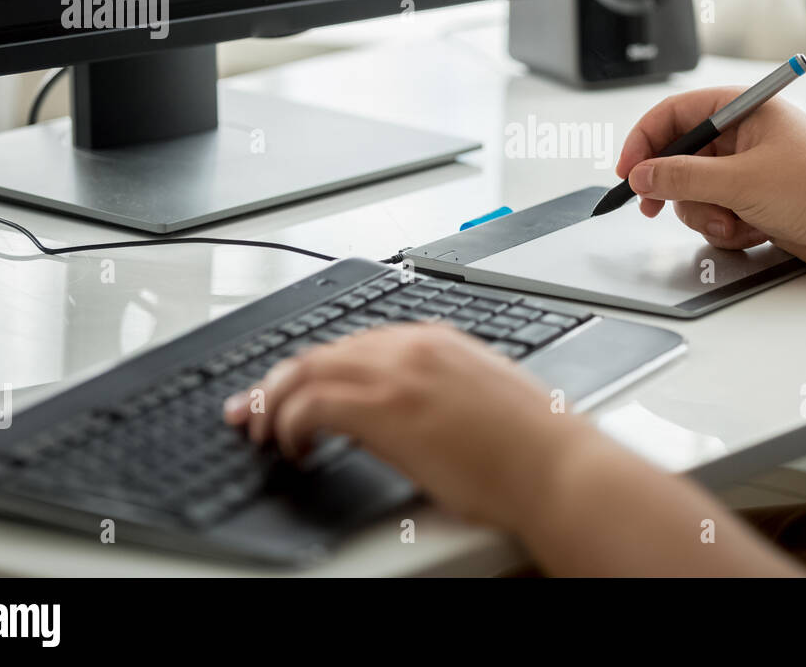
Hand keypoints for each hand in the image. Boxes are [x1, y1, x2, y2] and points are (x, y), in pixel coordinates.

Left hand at [223, 323, 598, 529]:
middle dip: (277, 381)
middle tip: (251, 410)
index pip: (353, 343)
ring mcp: (397, 372)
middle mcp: (411, 345)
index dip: (313, 368)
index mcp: (435, 340)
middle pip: (320, 350)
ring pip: (304, 370)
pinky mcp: (385, 407)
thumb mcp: (479, 400)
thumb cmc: (531, 446)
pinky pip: (311, 405)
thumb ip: (437, 392)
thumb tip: (406, 415)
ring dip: (273, 402)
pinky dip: (289, 425)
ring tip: (261, 433)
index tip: (291, 390)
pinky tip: (294, 449)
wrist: (554, 465)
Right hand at [617, 88, 805, 276]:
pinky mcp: (757, 202)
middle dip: (674, 188)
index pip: (676, 114)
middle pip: (680, 157)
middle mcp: (745, 136)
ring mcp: (750, 171)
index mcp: (744, 110)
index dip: (645, 141)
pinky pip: (718, 214)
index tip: (629, 171)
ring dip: (706, 215)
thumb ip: (683, 179)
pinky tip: (754, 233)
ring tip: (734, 223)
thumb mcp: (741, 182)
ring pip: (696, 192)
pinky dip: (727, 228)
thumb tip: (643, 175)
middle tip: (654, 208)